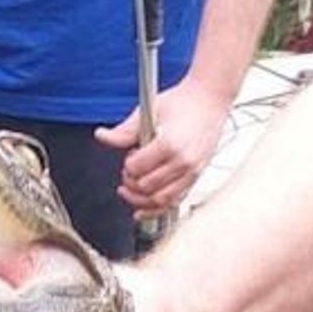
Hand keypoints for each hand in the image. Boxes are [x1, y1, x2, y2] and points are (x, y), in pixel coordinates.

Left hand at [94, 80, 233, 215]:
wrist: (209, 101)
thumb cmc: (184, 103)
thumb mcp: (150, 110)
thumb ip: (124, 130)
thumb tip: (102, 136)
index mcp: (170, 145)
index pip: (137, 169)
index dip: (127, 165)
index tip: (129, 155)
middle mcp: (183, 162)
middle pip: (146, 187)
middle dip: (132, 181)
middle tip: (130, 169)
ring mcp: (192, 173)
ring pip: (160, 201)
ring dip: (141, 198)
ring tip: (132, 188)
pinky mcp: (196, 178)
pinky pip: (175, 203)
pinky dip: (157, 210)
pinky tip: (143, 210)